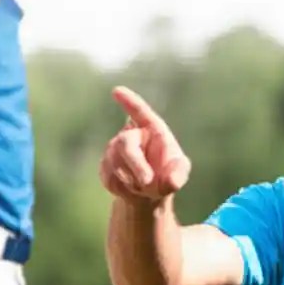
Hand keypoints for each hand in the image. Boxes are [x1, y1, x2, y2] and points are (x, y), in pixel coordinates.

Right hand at [100, 86, 191, 201]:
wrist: (148, 193)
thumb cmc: (167, 175)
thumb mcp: (178, 174)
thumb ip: (178, 174)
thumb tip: (171, 182)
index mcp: (152, 129)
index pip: (139, 111)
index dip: (129, 101)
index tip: (117, 90)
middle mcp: (131, 135)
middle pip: (124, 144)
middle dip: (136, 164)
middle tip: (147, 182)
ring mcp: (114, 150)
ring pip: (116, 164)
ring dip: (133, 181)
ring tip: (145, 188)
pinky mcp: (104, 166)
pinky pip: (109, 177)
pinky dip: (123, 189)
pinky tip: (131, 191)